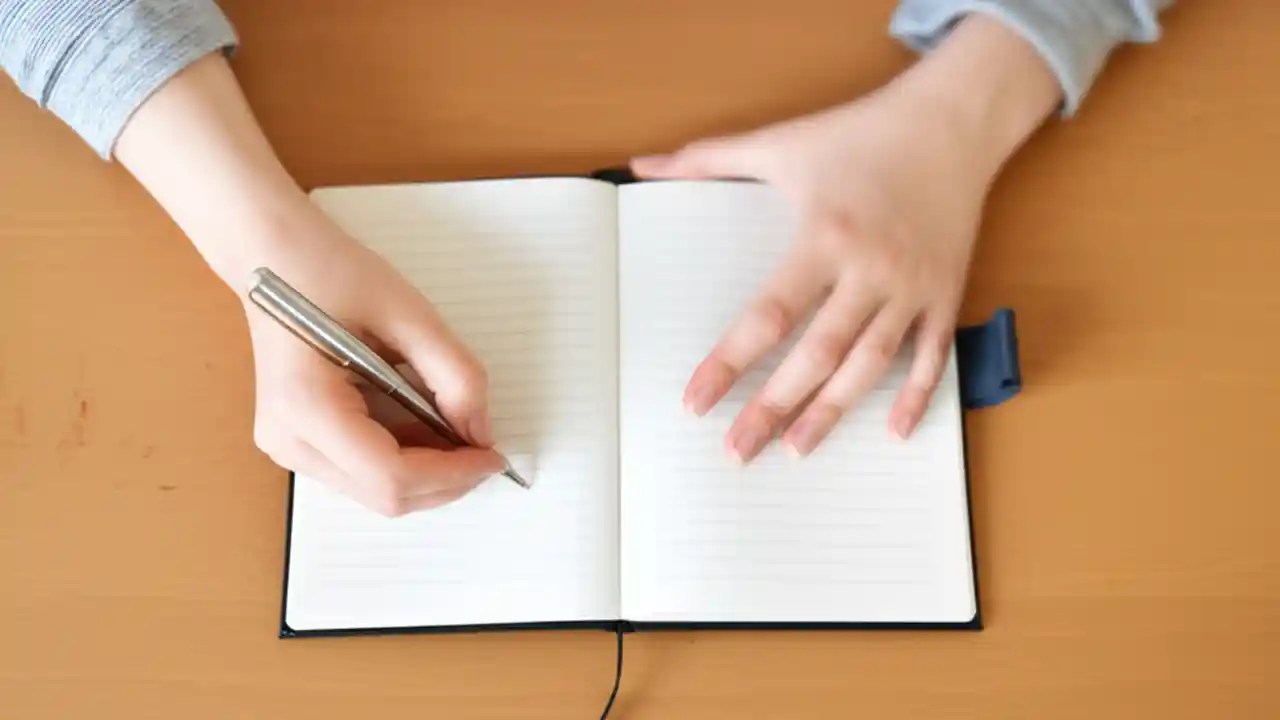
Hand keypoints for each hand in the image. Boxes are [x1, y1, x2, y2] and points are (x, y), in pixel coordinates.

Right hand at [114, 53, 502, 515]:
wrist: (273, 255)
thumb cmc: (329, 273)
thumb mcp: (408, 313)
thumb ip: (455, 374)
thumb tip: (481, 430)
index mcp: (306, 407)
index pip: (390, 477)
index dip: (452, 475)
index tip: (492, 456)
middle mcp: (288, 440)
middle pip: (384, 496)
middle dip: (444, 480)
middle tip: (484, 447)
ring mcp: (287, 446)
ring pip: (375, 491)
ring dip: (427, 471)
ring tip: (454, 427)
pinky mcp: (297, 441)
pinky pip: (362, 471)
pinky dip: (405, 458)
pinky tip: (423, 422)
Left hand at [632, 15, 1058, 460]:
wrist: (953, 121)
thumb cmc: (861, 133)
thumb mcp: (782, 141)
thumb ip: (709, 158)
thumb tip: (642, 164)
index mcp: (824, 236)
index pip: (769, 314)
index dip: (729, 361)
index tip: (697, 401)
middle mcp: (870, 269)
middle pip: (816, 354)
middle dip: (774, 406)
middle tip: (738, 449)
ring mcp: (912, 287)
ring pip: (870, 364)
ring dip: (833, 412)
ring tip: (797, 449)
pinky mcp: (946, 293)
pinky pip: (934, 354)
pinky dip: (917, 395)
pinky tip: (896, 431)